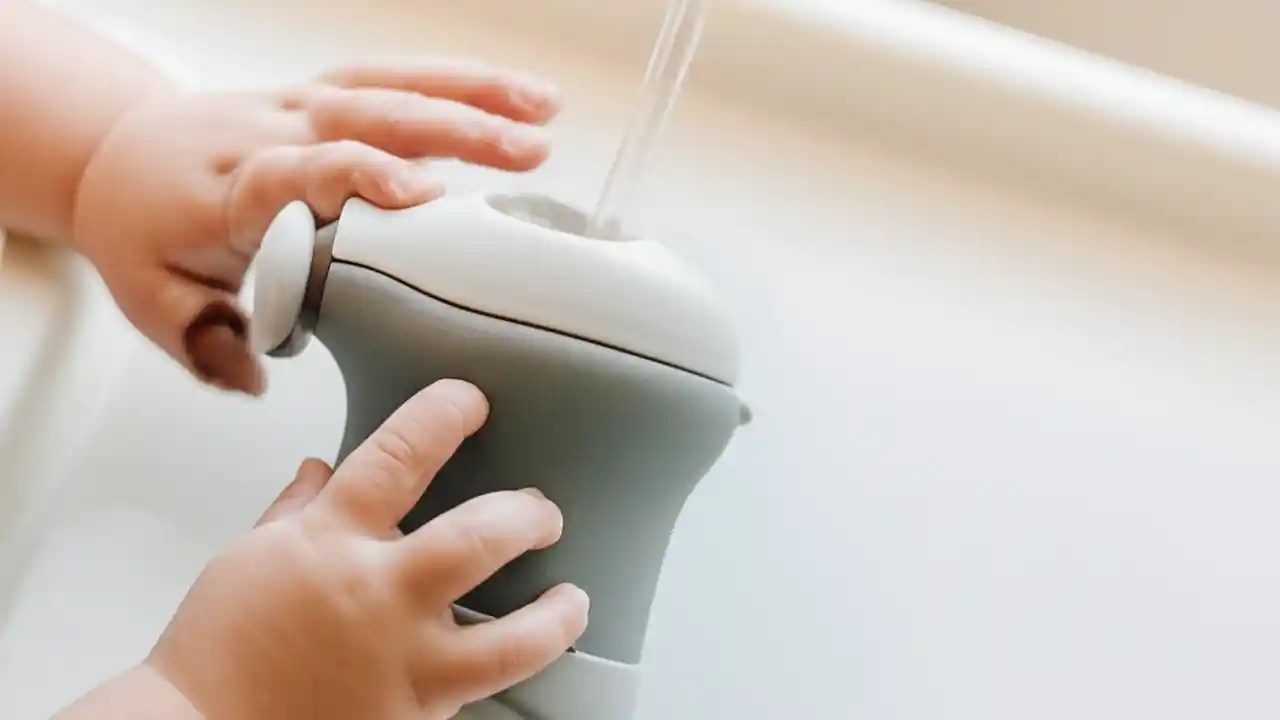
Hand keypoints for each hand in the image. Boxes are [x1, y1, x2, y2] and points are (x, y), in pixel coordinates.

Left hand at [72, 59, 560, 393]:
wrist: (115, 155)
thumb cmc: (145, 230)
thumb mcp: (152, 302)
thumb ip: (205, 344)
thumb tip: (256, 377)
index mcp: (233, 189)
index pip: (298, 173)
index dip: (359, 178)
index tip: (423, 197)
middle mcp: (273, 133)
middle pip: (366, 118)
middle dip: (452, 130)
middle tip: (527, 152)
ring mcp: (301, 107)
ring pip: (388, 87)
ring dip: (470, 94)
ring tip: (543, 112)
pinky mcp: (323, 96)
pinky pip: (392, 77)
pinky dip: (455, 80)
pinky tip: (514, 94)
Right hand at [145, 380, 588, 718]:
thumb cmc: (218, 645)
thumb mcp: (253, 557)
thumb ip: (297, 510)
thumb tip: (321, 470)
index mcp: (331, 538)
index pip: (403, 452)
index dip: (446, 414)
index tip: (470, 401)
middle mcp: (377, 595)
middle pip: (481, 538)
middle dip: (527, 516)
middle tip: (541, 514)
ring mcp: (401, 664)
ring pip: (511, 641)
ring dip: (556, 615)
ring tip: (572, 598)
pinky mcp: (410, 718)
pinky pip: (478, 695)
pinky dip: (506, 673)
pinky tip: (524, 658)